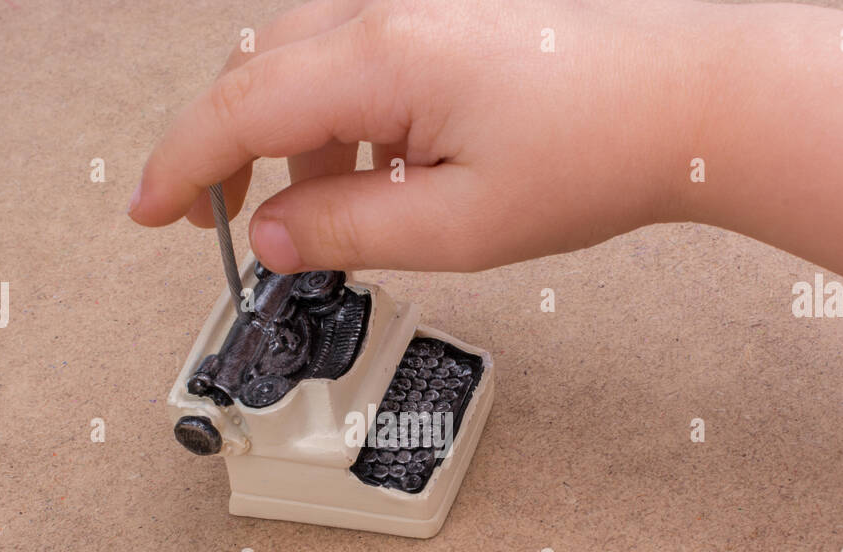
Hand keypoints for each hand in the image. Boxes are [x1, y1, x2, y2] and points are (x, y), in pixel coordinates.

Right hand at [128, 0, 715, 271]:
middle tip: (219, 223)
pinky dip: (340, 114)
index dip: (181, 167)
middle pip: (257, 72)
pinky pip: (356, 51)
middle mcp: (390, 7)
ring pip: (304, 60)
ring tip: (321, 213)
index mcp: (384, 55)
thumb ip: (349, 230)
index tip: (150, 212)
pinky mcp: (447, 12)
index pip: (238, 109)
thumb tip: (274, 237)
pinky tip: (373, 168)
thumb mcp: (459, 226)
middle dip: (224, 151)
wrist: (692, 102)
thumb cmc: (601, 151)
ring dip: (289, 138)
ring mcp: (419, 1)